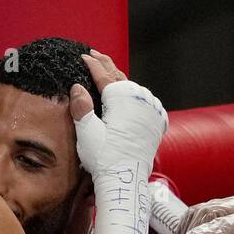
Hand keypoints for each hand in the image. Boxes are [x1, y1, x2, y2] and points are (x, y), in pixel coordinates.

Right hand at [70, 50, 167, 178]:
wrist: (126, 179)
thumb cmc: (104, 158)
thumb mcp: (87, 133)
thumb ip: (82, 107)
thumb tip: (77, 86)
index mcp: (121, 99)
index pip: (103, 75)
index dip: (92, 64)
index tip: (83, 55)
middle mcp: (139, 100)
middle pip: (120, 76)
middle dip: (107, 64)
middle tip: (96, 54)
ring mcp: (150, 110)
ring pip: (134, 87)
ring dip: (121, 78)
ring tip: (110, 72)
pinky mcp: (156, 122)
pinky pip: (147, 101)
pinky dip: (136, 94)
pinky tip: (132, 93)